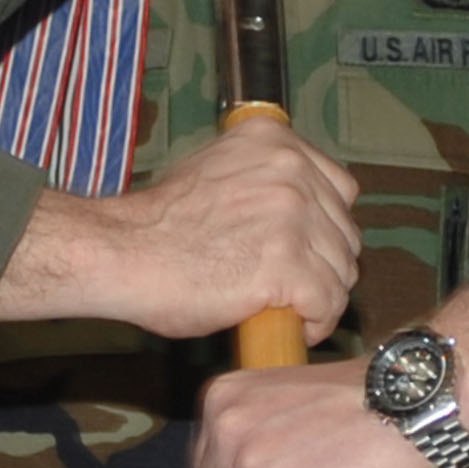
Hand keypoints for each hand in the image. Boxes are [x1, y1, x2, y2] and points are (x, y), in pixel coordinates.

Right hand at [0, 116, 361, 339]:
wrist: (123, 252)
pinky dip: (314, 322)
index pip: (339, 189)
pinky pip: (327, 303)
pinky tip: (290, 326)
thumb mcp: (218, 170)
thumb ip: (263, 180)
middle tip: (296, 289)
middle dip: (325, 266)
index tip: (308, 251)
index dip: (325, 227)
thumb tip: (298, 214)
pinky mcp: (287, 264)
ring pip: (341, 270)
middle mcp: (291, 170)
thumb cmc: (159, 223)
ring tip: (290, 311)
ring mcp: (292, 216)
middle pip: (344, 233)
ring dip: (321, 297)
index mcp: (275, 141)